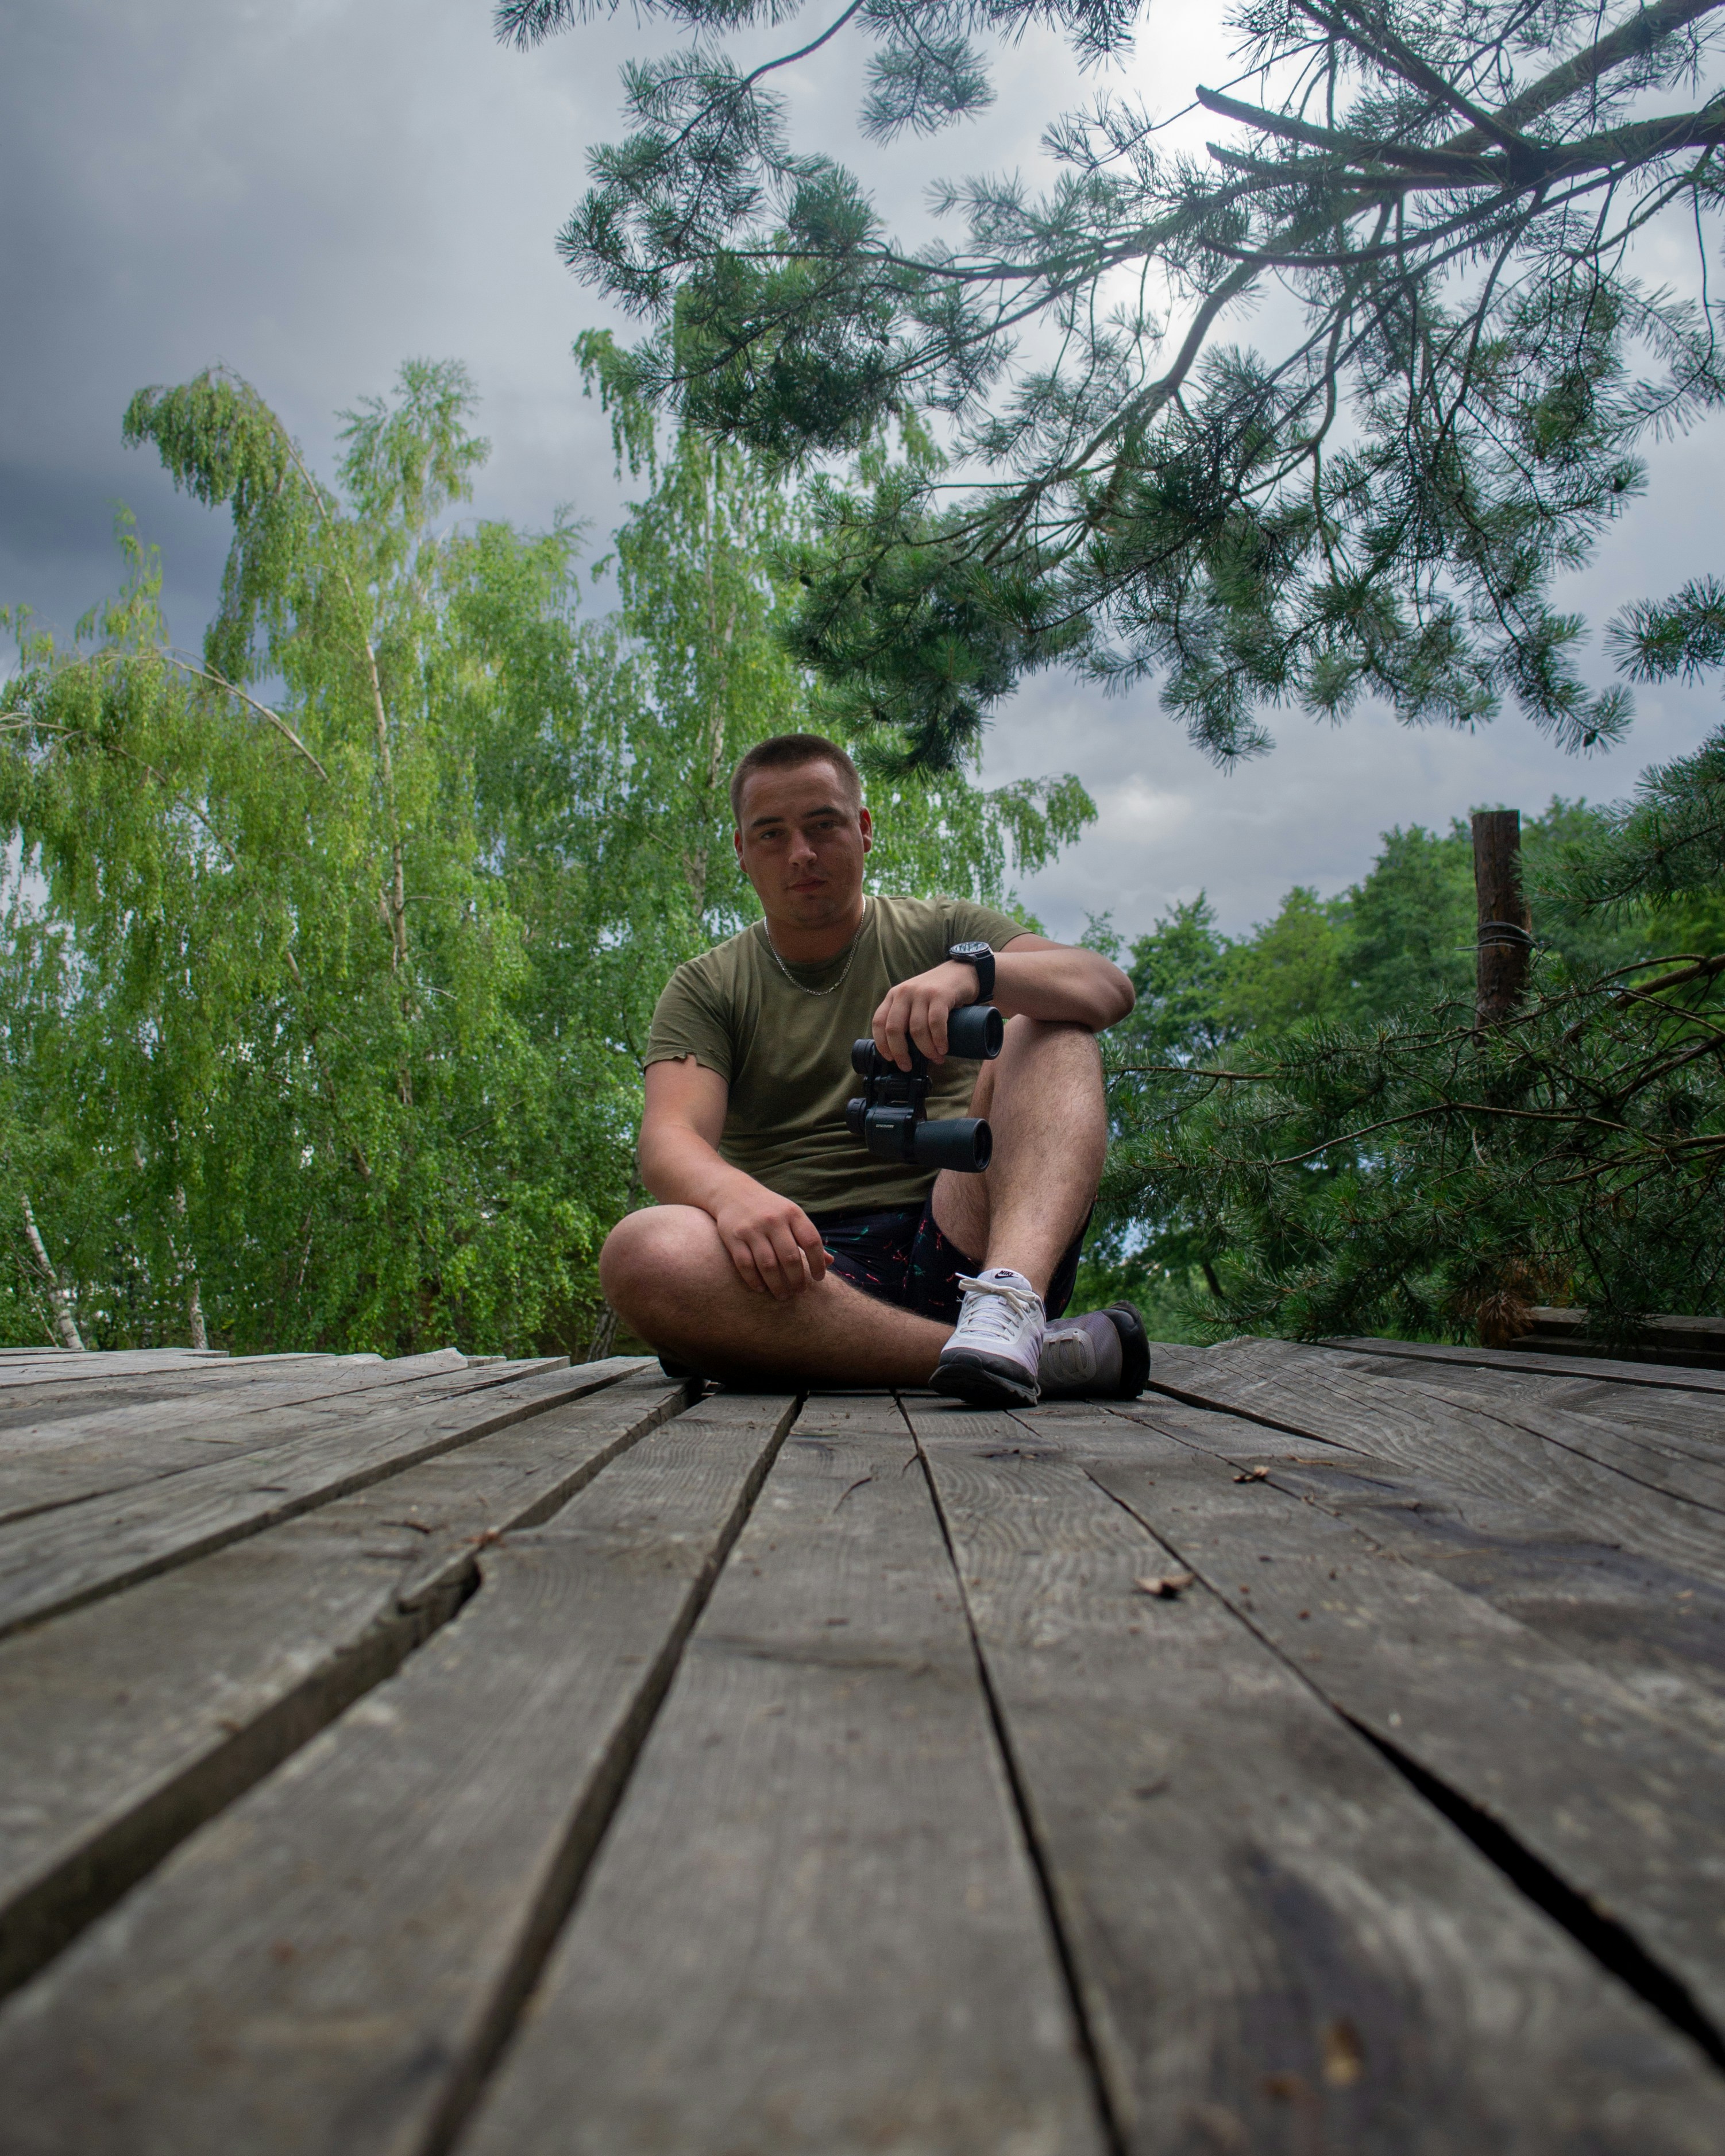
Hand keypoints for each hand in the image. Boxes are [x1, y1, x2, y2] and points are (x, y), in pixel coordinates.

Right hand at [713, 1188, 830, 1298]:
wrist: (733, 1192)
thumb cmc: (770, 1208)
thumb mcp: (792, 1216)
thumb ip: (808, 1238)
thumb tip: (830, 1261)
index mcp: (792, 1214)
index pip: (811, 1241)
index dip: (818, 1263)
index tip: (818, 1278)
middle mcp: (773, 1220)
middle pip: (790, 1257)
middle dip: (797, 1279)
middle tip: (800, 1291)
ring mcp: (752, 1229)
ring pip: (768, 1265)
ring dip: (777, 1285)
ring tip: (783, 1295)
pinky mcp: (733, 1238)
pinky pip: (745, 1265)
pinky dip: (754, 1280)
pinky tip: (761, 1289)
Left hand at [872, 959, 978, 1069]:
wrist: (962, 971)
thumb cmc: (937, 993)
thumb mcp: (915, 1000)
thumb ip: (907, 1017)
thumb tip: (905, 1051)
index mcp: (894, 996)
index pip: (879, 1022)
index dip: (882, 1044)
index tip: (889, 1058)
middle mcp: (904, 993)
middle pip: (894, 1029)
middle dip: (900, 1052)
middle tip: (908, 1065)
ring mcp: (922, 993)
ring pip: (917, 1030)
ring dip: (926, 1050)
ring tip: (935, 1058)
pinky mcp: (940, 995)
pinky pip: (935, 1024)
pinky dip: (939, 1040)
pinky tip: (943, 1048)